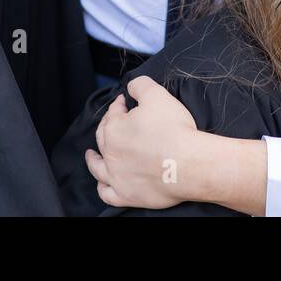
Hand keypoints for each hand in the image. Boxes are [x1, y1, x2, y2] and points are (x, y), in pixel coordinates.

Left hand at [86, 76, 197, 209]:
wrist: (189, 164)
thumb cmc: (174, 130)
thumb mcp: (157, 95)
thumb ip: (140, 85)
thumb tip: (131, 85)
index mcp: (114, 130)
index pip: (113, 113)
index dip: (118, 105)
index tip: (124, 101)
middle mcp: (111, 154)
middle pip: (103, 137)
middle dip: (107, 126)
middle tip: (115, 121)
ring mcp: (117, 177)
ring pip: (98, 168)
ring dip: (93, 160)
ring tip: (91, 156)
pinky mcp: (127, 195)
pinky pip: (107, 194)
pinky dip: (103, 188)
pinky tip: (103, 184)